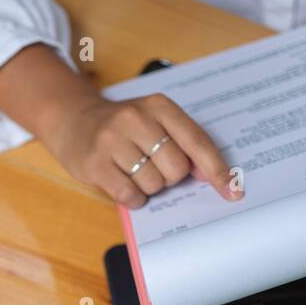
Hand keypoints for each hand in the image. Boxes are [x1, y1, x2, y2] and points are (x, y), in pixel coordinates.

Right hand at [38, 93, 239, 208]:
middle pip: (176, 168)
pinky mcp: (95, 163)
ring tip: (133, 171)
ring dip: (148, 188)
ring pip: (153, 184)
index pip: (197, 142)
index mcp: (159, 106)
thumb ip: (182, 142)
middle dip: (170, 178)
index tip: (232, 191)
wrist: (73, 120)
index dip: (217, 170)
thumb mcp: (154, 120)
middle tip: (154, 168)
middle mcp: (136, 119)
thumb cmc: (122, 127)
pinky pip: (129, 195)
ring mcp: (113, 141)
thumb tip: (207, 174)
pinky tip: (123, 184)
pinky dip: (133, 198)